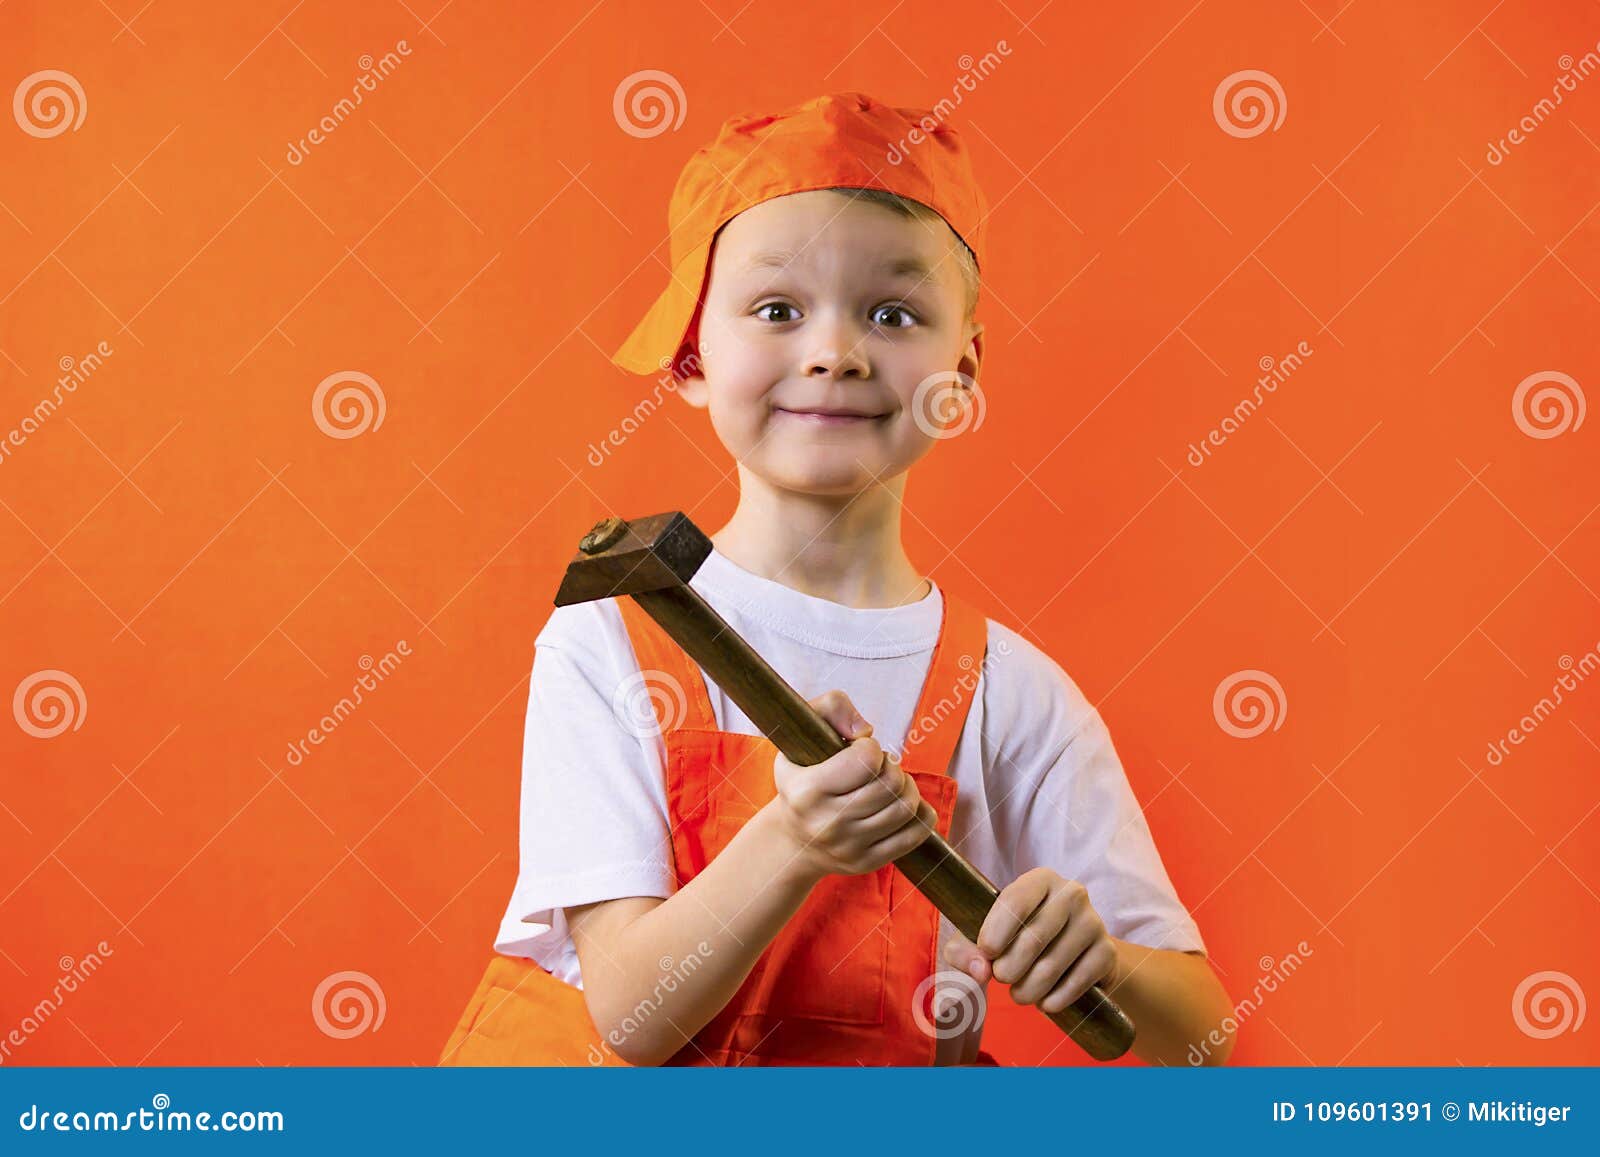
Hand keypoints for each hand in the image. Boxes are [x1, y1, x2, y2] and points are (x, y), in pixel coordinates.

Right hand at [770, 690, 936, 877]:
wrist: (793, 839)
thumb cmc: (802, 776)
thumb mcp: (801, 733)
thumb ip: (831, 707)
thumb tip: (866, 731)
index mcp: (807, 791)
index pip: (865, 761)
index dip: (871, 747)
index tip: (859, 751)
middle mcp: (827, 824)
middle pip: (890, 784)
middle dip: (891, 767)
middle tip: (878, 767)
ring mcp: (848, 848)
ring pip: (905, 808)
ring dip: (906, 787)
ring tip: (890, 784)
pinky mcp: (867, 863)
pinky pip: (915, 835)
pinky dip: (920, 813)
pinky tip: (903, 804)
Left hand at [941, 867, 1120, 1013]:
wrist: (1075, 955)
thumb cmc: (1020, 939)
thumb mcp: (988, 938)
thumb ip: (965, 950)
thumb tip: (978, 969)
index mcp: (1040, 880)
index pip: (1015, 902)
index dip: (995, 932)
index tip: (986, 953)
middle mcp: (1071, 893)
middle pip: (1033, 939)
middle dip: (1008, 968)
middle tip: (1002, 978)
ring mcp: (1093, 922)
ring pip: (1052, 966)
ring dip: (1028, 990)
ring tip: (1020, 994)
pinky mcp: (1107, 952)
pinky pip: (1076, 983)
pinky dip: (1054, 1000)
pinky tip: (1045, 1003)